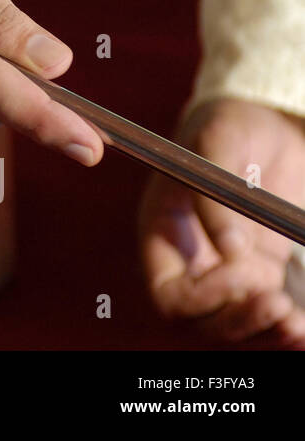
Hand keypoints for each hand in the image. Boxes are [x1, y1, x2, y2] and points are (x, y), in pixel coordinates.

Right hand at [140, 98, 304, 346]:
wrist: (266, 120)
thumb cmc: (228, 122)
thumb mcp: (218, 141)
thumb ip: (214, 192)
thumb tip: (230, 248)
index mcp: (164, 235)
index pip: (169, 292)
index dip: (202, 297)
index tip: (243, 273)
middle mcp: (193, 261)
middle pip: (204, 321)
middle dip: (240, 322)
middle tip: (276, 303)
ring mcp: (230, 270)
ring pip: (239, 327)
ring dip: (266, 335)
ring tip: (297, 325)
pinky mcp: (266, 271)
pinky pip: (271, 312)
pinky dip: (289, 327)